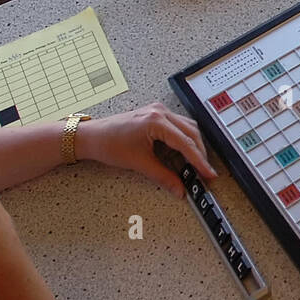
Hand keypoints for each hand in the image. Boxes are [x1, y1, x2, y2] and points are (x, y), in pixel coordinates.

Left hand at [76, 103, 218, 197]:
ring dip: (192, 146)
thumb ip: (163, 177)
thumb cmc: (108, 143)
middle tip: (204, 172)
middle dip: (199, 154)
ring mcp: (158, 111)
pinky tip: (180, 153)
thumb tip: (179, 188)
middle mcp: (160, 112)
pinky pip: (177, 126)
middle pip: (191, 133)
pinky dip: (182, 140)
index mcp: (156, 121)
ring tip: (193, 164)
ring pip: (187, 128)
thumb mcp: (139, 163)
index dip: (199, 161)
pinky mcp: (155, 114)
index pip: (186, 143)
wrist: (91, 136)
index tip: (208, 173)